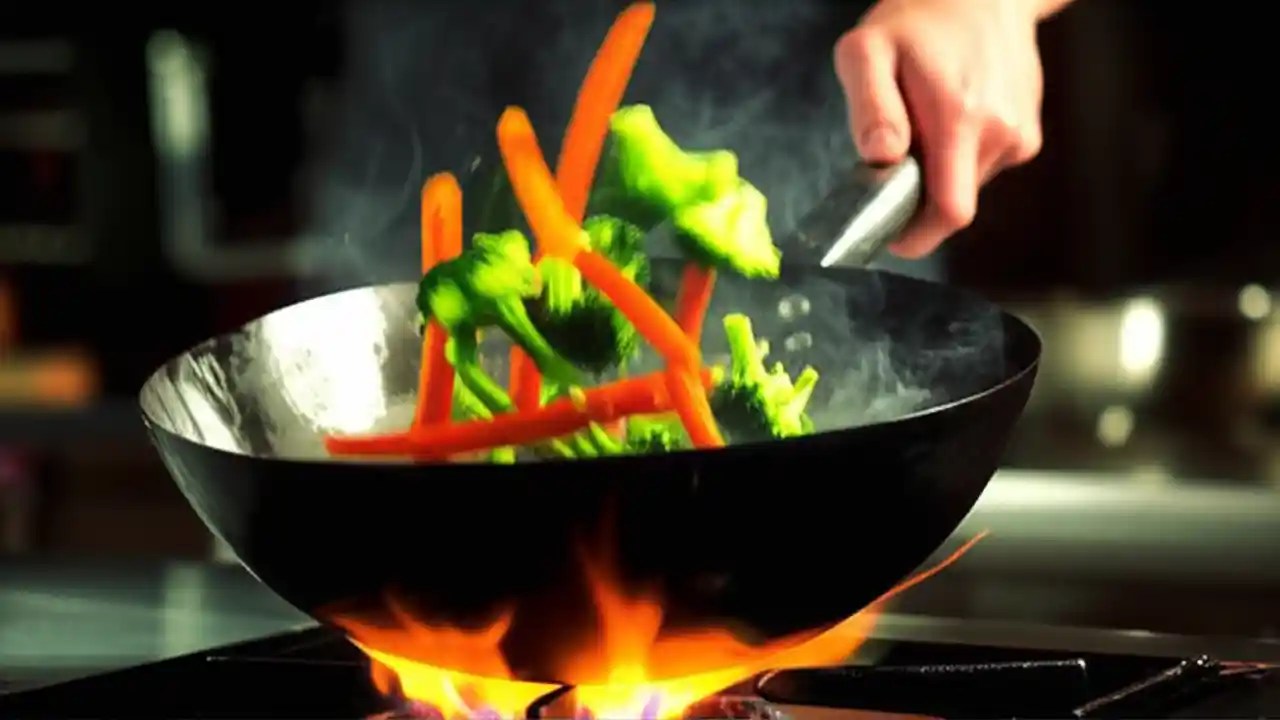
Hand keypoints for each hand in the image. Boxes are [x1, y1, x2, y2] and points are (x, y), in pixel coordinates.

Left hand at [834, 0, 1054, 257]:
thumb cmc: (917, 19)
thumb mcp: (867, 51)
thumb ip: (870, 108)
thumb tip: (881, 158)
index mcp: (960, 118)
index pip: (950, 212)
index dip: (918, 236)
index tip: (891, 235)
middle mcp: (1000, 134)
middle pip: (953, 203)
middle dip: (919, 194)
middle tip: (896, 154)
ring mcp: (1020, 137)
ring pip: (967, 185)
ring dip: (939, 171)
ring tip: (925, 120)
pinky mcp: (1028, 136)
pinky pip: (983, 166)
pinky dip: (960, 155)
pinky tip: (952, 113)